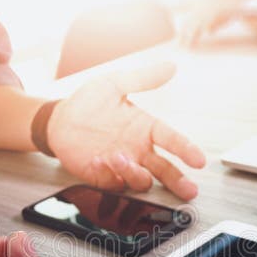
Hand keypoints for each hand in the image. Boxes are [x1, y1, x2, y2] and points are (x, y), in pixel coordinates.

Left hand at [47, 62, 205, 200]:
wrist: (57, 120)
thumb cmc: (87, 103)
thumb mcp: (114, 84)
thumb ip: (142, 79)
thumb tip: (170, 66)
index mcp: (145, 128)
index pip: (171, 140)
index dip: (186, 149)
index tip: (199, 160)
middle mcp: (138, 149)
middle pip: (164, 169)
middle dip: (177, 180)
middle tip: (189, 190)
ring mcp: (121, 165)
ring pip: (140, 180)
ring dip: (134, 173)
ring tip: (118, 157)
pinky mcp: (103, 176)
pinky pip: (113, 183)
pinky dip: (109, 174)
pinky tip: (98, 160)